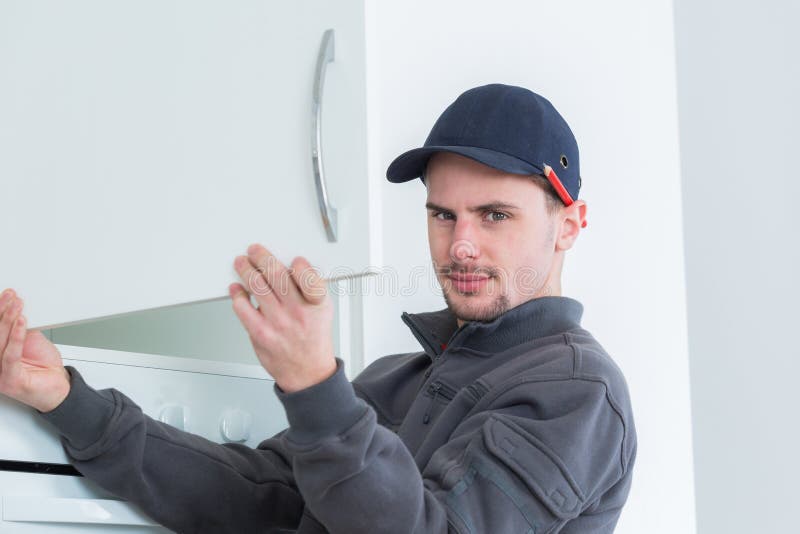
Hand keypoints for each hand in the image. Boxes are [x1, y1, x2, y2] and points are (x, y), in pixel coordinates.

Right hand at [0, 289, 70, 411]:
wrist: (58, 389)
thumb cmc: (43, 368)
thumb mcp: (30, 341)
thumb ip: (20, 330)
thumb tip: (16, 311)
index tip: (4, 295)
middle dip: (1, 312)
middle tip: (10, 297)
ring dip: (8, 320)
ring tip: (17, 305)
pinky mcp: (9, 380)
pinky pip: (10, 355)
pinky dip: (16, 337)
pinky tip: (21, 323)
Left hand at [229, 244, 335, 392]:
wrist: (307, 372)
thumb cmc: (313, 339)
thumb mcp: (322, 311)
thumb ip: (309, 289)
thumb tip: (287, 267)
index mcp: (317, 306)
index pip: (311, 280)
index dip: (301, 267)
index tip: (295, 261)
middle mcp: (297, 313)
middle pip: (277, 276)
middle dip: (262, 258)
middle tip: (255, 251)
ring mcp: (278, 323)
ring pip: (257, 286)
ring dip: (246, 270)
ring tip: (241, 263)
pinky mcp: (260, 333)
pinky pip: (243, 308)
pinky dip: (237, 295)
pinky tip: (236, 290)